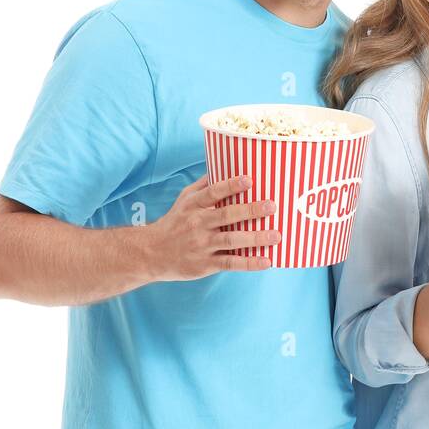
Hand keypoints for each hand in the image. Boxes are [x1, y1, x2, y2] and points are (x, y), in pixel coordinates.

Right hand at [143, 175, 279, 280]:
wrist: (152, 253)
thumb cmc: (175, 222)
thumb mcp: (185, 200)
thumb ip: (204, 185)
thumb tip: (224, 164)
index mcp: (193, 205)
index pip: (213, 193)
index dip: (231, 186)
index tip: (249, 179)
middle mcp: (197, 224)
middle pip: (226, 216)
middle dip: (250, 210)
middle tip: (272, 206)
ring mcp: (202, 245)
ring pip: (231, 240)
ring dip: (255, 238)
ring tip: (276, 235)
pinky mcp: (205, 264)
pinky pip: (230, 263)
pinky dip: (249, 263)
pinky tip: (266, 261)